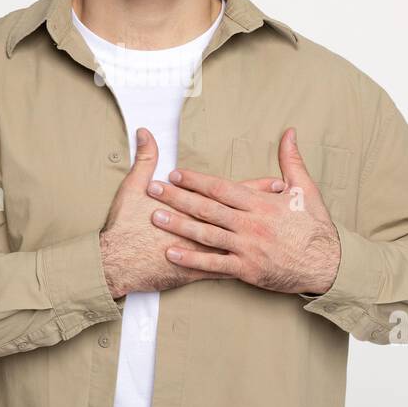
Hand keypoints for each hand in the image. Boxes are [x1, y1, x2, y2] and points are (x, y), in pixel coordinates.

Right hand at [98, 127, 286, 298]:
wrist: (116, 262)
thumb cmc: (125, 226)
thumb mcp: (133, 187)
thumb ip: (144, 159)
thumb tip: (146, 133)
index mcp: (195, 206)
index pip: (232, 193)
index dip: (256, 187)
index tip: (278, 182)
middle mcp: (204, 229)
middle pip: (243, 218)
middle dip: (268, 213)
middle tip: (291, 208)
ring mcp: (201, 253)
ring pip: (238, 246)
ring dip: (260, 242)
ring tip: (282, 237)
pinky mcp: (194, 273)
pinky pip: (223, 271)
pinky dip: (241, 267)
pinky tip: (258, 268)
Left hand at [145, 127, 341, 295]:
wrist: (328, 265)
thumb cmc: (315, 227)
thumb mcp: (306, 189)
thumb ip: (292, 160)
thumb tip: (289, 132)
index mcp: (261, 203)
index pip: (221, 188)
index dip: (195, 181)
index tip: (175, 173)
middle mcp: (250, 224)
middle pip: (207, 208)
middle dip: (177, 198)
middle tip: (153, 190)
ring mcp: (247, 248)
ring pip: (206, 235)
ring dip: (178, 226)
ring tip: (155, 217)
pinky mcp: (247, 270)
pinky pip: (214, 265)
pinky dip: (192, 260)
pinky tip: (171, 254)